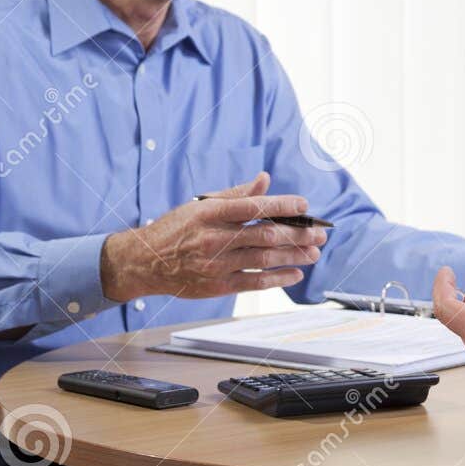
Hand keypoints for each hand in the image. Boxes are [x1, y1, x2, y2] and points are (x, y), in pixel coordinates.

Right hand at [100, 172, 325, 300]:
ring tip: (314, 252)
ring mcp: (216, 264)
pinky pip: (254, 283)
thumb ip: (237, 194)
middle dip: (298, 234)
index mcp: (211, 213)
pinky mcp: (217, 286)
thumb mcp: (201, 204)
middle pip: (266, 235)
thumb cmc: (176, 229)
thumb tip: (265, 179)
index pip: (254, 207)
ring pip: (264, 260)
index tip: (304, 205)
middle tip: (320, 233)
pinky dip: (278, 279)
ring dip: (294, 256)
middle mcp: (215, 238)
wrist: (144, 262)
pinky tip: (294, 274)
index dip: (282, 206)